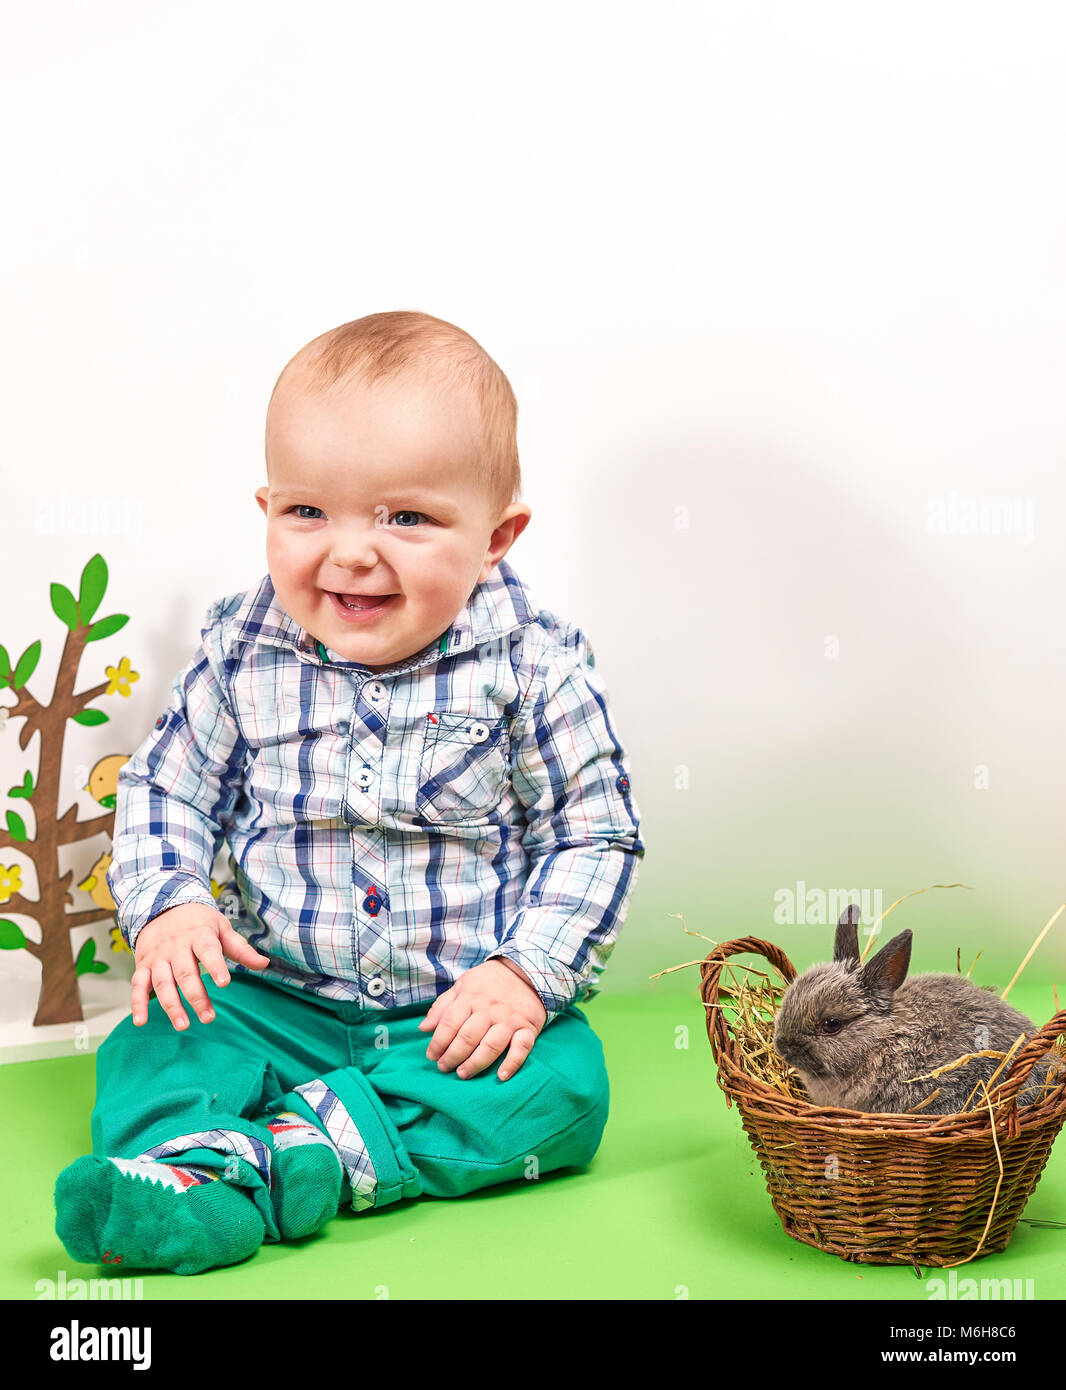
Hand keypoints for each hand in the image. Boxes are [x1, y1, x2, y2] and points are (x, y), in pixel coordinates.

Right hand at [130, 901, 269, 1030]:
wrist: (162, 907)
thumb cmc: (199, 923)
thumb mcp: (221, 928)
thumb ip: (241, 948)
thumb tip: (264, 964)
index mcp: (199, 935)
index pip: (208, 950)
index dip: (216, 966)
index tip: (224, 983)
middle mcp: (176, 946)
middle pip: (185, 973)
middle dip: (196, 996)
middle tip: (208, 1017)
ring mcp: (158, 957)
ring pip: (162, 982)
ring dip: (171, 1005)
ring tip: (183, 1024)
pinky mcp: (143, 965)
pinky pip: (138, 984)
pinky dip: (138, 1003)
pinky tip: (141, 1021)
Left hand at [419, 958, 546, 1081]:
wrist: (526, 971)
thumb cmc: (489, 982)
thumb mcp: (462, 985)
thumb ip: (442, 1006)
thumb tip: (423, 1028)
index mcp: (471, 997)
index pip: (450, 1023)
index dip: (438, 1042)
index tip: (431, 1056)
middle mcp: (489, 1009)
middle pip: (468, 1037)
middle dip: (452, 1056)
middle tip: (444, 1067)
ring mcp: (509, 1019)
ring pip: (491, 1045)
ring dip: (475, 1062)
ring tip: (463, 1073)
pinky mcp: (528, 1027)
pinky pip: (522, 1047)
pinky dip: (512, 1063)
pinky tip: (501, 1076)